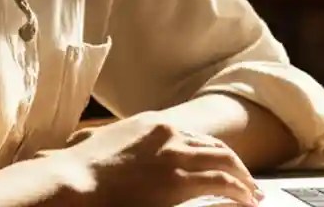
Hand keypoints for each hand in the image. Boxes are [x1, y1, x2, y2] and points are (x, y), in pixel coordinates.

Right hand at [57, 112, 263, 206]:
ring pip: (225, 161)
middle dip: (234, 163)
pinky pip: (222, 182)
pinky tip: (246, 201)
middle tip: (247, 181)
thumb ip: (107, 145)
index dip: (212, 151)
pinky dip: (239, 191)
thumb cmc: (75, 172)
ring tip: (252, 194)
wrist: (71, 181)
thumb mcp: (95, 146)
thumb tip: (97, 149)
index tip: (222, 163)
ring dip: (243, 178)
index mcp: (150, 124)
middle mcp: (168, 133)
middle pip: (214, 145)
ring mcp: (175, 155)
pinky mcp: (179, 180)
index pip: (193, 135)